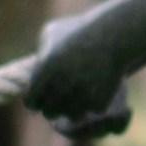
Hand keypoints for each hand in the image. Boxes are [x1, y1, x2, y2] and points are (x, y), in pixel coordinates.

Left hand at [26, 14, 133, 140]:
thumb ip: (39, 54)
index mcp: (45, 70)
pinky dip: (96, 103)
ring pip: (72, 116)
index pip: (32, 102)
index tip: (42, 98)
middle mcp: (60, 84)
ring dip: (76, 109)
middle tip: (62, 100)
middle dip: (55, 107)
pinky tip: (98, 91)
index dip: (36, 102)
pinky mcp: (99, 99)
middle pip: (50, 113)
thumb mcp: (52, 33)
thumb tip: (33, 70)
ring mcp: (81, 94)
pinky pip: (93, 110)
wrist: (113, 32)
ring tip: (80, 98)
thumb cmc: (80, 29)